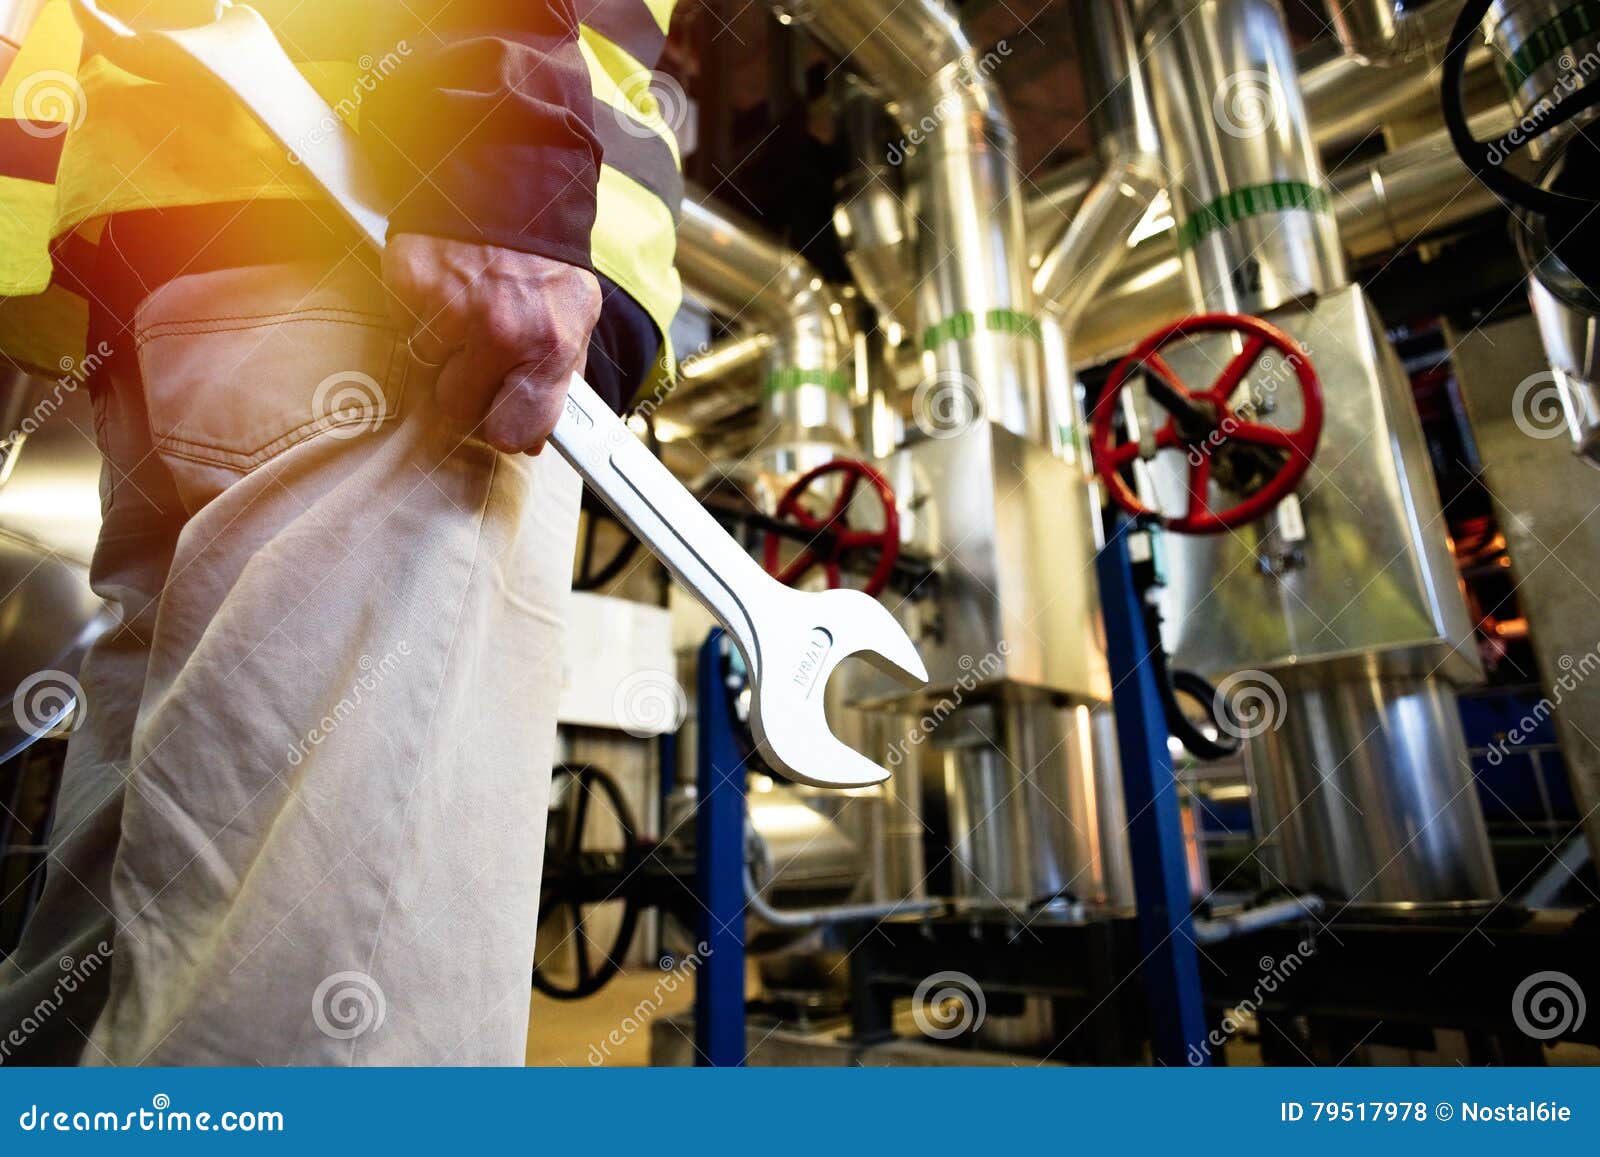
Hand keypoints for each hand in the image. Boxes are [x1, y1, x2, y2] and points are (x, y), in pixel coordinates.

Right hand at [383, 234, 599, 454]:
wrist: (511, 180)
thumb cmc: (546, 257)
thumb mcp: (578, 314)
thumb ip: (563, 377)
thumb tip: (542, 437)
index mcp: (549, 345)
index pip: (514, 432)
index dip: (505, 428)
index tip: (503, 417)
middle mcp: (500, 331)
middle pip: (459, 407)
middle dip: (468, 388)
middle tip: (482, 354)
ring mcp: (450, 308)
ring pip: (428, 366)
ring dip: (444, 346)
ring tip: (468, 308)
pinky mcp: (411, 283)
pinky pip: (405, 325)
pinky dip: (420, 311)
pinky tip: (446, 286)